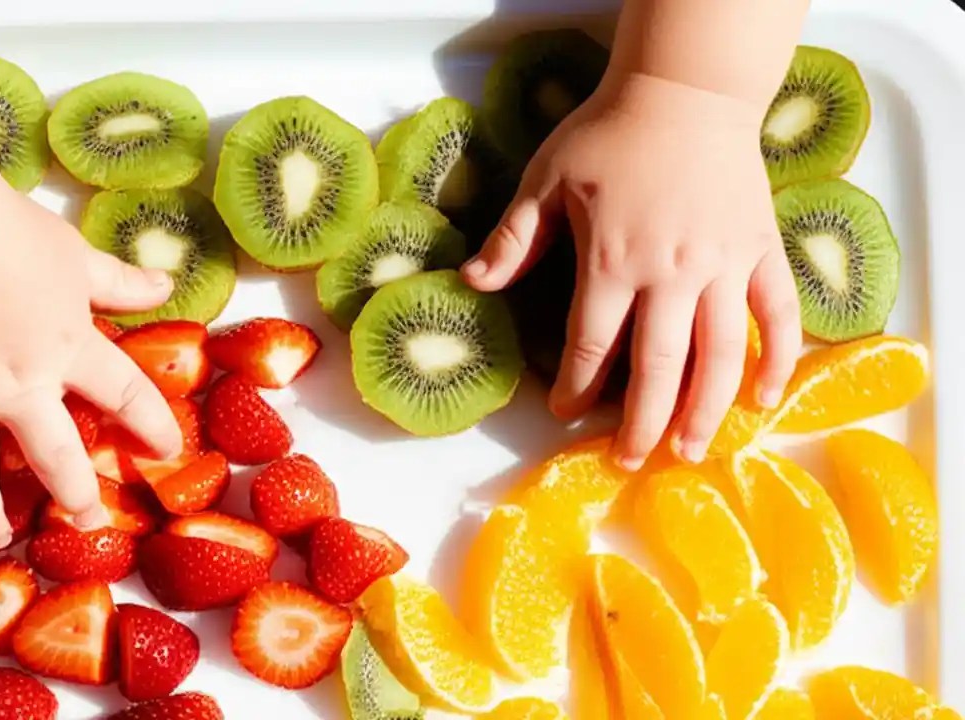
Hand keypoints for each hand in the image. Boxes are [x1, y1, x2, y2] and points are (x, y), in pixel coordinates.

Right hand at [0, 182, 182, 548]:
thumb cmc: (6, 231)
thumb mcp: (76, 256)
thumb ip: (120, 283)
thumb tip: (165, 284)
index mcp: (68, 346)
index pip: (124, 396)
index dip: (150, 425)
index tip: (167, 450)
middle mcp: (20, 382)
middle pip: (54, 456)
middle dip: (76, 495)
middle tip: (89, 523)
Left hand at [464, 73, 800, 469]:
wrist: (687, 92)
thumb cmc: (610, 135)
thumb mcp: (546, 180)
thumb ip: (514, 239)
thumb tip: (472, 283)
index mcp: (612, 262)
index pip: (591, 345)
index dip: (574, 387)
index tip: (563, 414)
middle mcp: (671, 276)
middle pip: (656, 369)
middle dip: (639, 423)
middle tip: (630, 461)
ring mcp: (723, 267)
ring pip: (719, 356)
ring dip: (704, 411)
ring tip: (690, 451)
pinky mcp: (761, 253)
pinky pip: (778, 316)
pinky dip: (776, 359)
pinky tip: (765, 398)